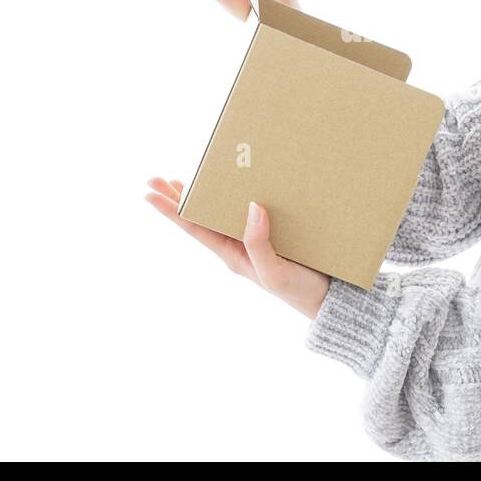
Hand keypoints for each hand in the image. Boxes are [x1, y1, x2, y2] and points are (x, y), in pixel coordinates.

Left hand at [144, 177, 331, 320]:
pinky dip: (232, 197)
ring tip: (179, 182)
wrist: (331, 300)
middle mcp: (239, 245)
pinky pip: (246, 212)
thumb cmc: (301, 290)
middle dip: (177, 199)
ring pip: (219, 213)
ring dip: (199, 197)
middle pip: (200, 218)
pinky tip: (229, 189)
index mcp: (232, 254)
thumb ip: (258, 243)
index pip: (194, 227)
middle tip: (154, 180)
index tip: (150, 193)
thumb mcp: (274, 272)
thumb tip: (250, 206)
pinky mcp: (274, 234)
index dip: (171, 210)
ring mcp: (254, 240)